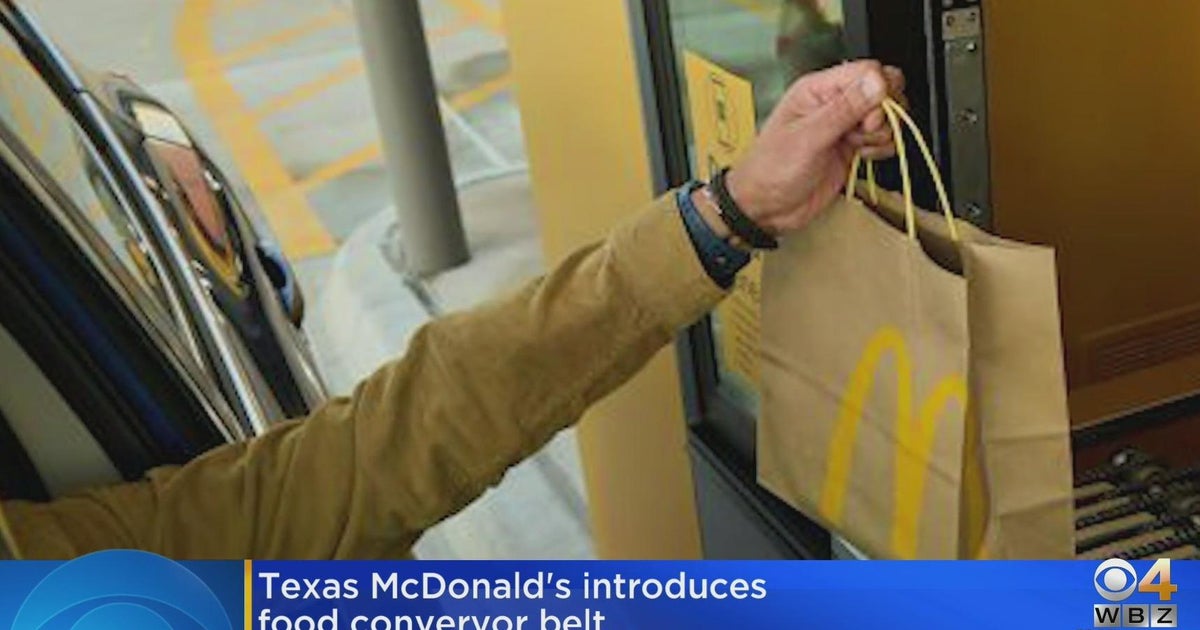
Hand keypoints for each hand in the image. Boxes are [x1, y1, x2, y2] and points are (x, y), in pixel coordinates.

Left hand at [723, 60, 904, 235]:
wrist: (766, 207)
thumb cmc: (770, 170)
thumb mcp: (808, 138)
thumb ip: (844, 109)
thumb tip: (876, 82)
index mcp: (817, 90)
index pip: (866, 71)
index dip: (878, 91)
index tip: (870, 117)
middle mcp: (833, 103)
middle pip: (883, 90)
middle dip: (885, 112)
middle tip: (865, 131)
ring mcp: (844, 126)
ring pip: (886, 116)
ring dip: (881, 133)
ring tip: (857, 146)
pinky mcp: (851, 148)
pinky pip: (881, 139)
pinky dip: (881, 148)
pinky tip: (862, 156)